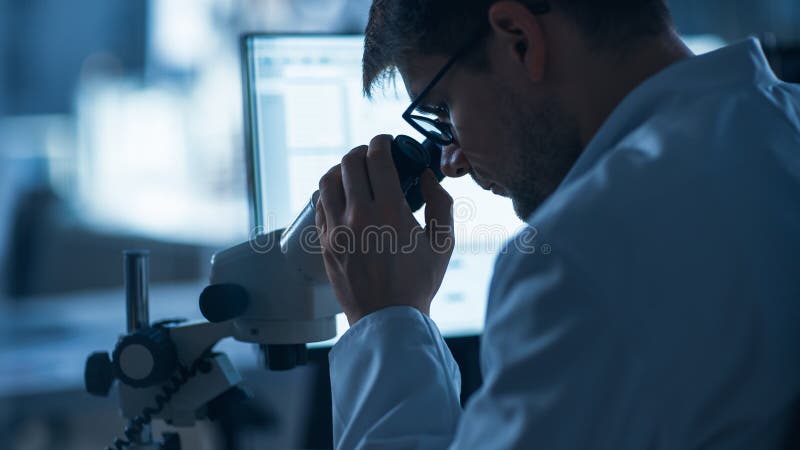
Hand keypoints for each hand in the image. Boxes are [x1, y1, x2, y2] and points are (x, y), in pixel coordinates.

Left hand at [316, 135, 454, 324]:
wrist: (387, 319)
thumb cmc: (418, 284)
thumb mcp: (443, 244)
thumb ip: (441, 204)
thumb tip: (428, 177)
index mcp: (389, 212)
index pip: (377, 158)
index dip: (381, 142)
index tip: (385, 142)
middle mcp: (358, 216)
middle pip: (349, 163)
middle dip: (361, 151)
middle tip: (371, 155)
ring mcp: (336, 231)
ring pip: (327, 181)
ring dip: (341, 170)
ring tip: (353, 173)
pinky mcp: (323, 244)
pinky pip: (318, 206)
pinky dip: (329, 194)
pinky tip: (341, 198)